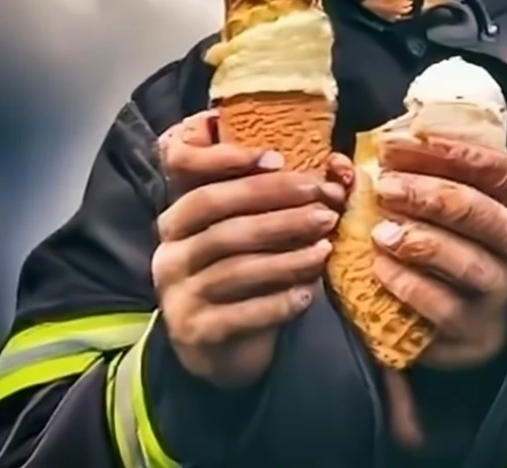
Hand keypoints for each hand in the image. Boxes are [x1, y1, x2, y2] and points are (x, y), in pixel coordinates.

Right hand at [152, 110, 352, 388]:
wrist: (222, 345)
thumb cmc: (245, 270)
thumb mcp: (253, 231)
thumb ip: (278, 197)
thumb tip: (336, 165)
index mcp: (179, 220)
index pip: (201, 187)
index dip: (233, 167)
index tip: (279, 159)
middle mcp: (170, 254)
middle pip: (224, 225)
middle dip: (280, 212)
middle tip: (326, 209)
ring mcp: (178, 295)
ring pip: (236, 269)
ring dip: (287, 259)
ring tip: (325, 250)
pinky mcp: (195, 331)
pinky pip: (241, 314)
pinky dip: (278, 302)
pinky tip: (308, 294)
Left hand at [370, 133, 506, 368]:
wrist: (481, 320)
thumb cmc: (462, 241)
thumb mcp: (462, 201)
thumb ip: (435, 172)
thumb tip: (384, 144)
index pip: (497, 168)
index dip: (453, 151)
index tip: (406, 141)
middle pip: (482, 212)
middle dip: (430, 195)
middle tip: (385, 186)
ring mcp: (498, 290)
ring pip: (468, 261)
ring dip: (420, 240)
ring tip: (379, 231)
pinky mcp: (472, 330)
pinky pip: (443, 306)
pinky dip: (408, 284)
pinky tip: (380, 266)